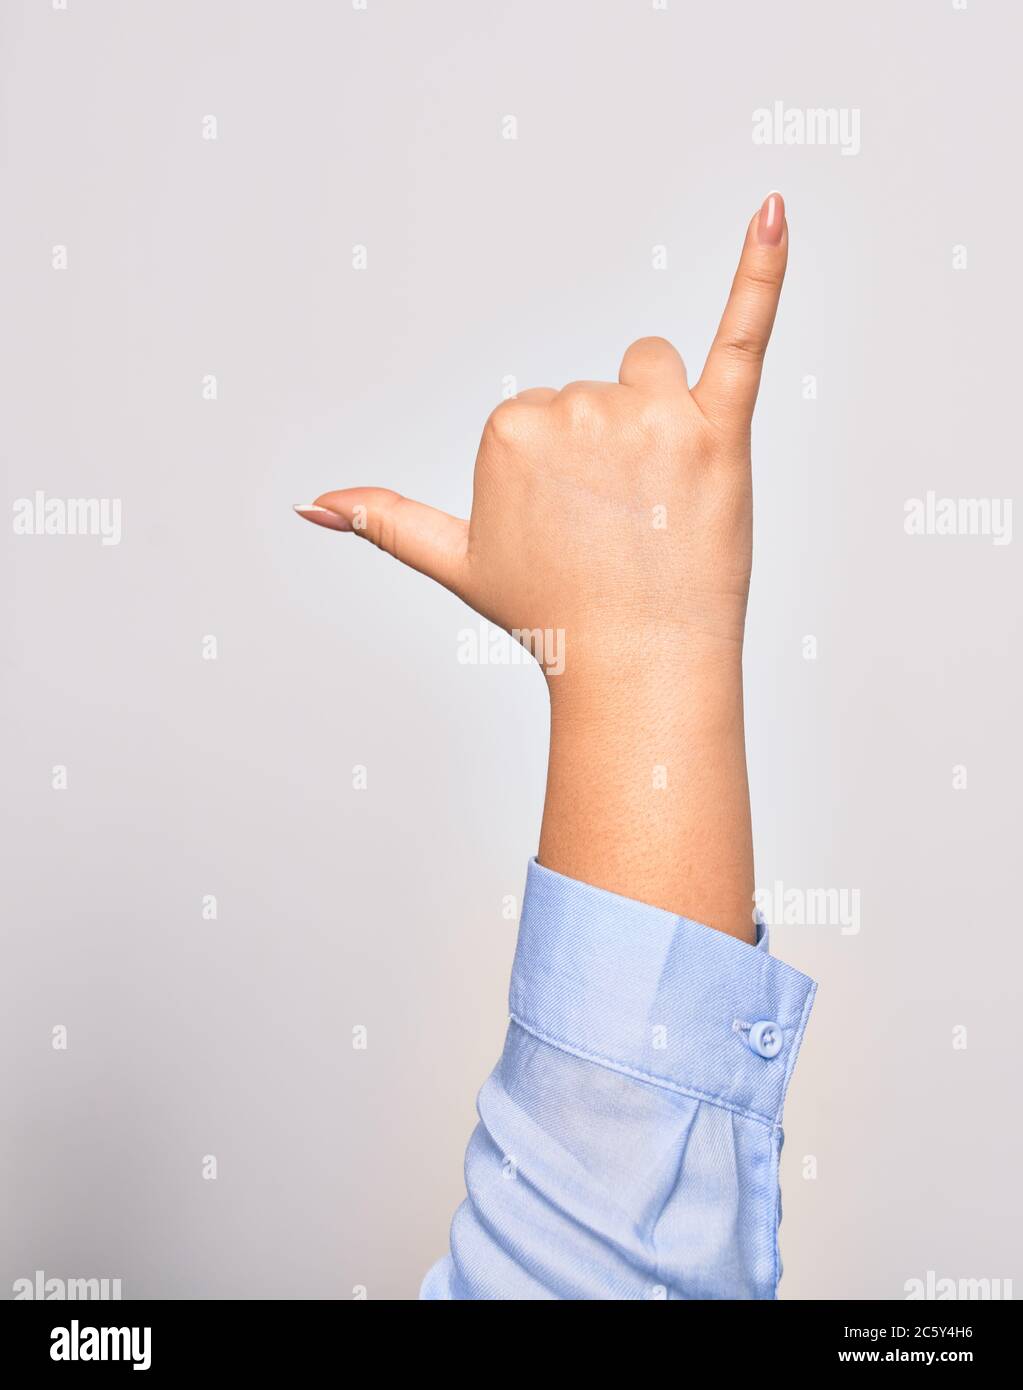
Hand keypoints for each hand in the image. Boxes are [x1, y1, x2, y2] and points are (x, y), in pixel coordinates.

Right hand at [297, 193, 787, 938]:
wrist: (639, 667)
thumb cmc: (552, 617)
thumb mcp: (457, 562)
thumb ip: (386, 520)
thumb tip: (314, 504)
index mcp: (511, 428)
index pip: (543, 415)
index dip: (561, 478)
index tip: (569, 531)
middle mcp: (578, 409)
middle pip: (597, 392)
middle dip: (610, 455)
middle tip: (620, 531)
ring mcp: (653, 418)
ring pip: (653, 373)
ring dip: (658, 419)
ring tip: (661, 500)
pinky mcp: (720, 428)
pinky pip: (743, 331)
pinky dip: (762, 268)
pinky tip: (773, 208)